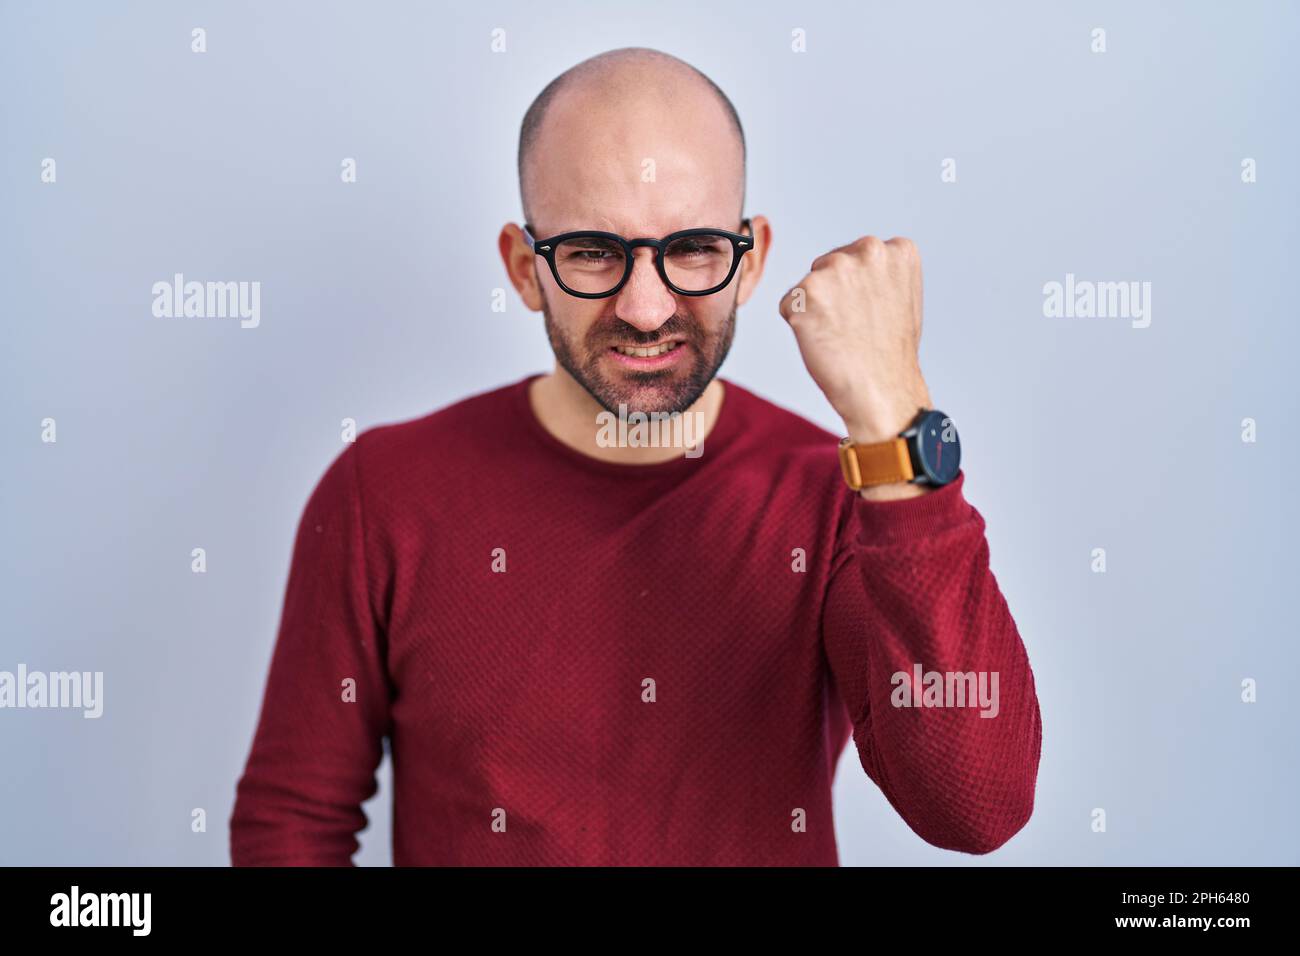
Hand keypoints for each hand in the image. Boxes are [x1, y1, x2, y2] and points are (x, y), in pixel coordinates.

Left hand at [779, 236, 931, 444]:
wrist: (881, 391)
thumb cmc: (889, 353)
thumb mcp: (901, 297)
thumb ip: (880, 272)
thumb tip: (853, 264)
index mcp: (897, 250)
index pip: (856, 256)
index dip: (857, 289)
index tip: (870, 313)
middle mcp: (868, 250)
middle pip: (828, 264)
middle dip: (833, 294)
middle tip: (853, 327)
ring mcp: (836, 269)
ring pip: (808, 284)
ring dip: (814, 309)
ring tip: (839, 334)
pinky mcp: (806, 292)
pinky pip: (788, 304)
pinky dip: (797, 324)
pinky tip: (823, 341)